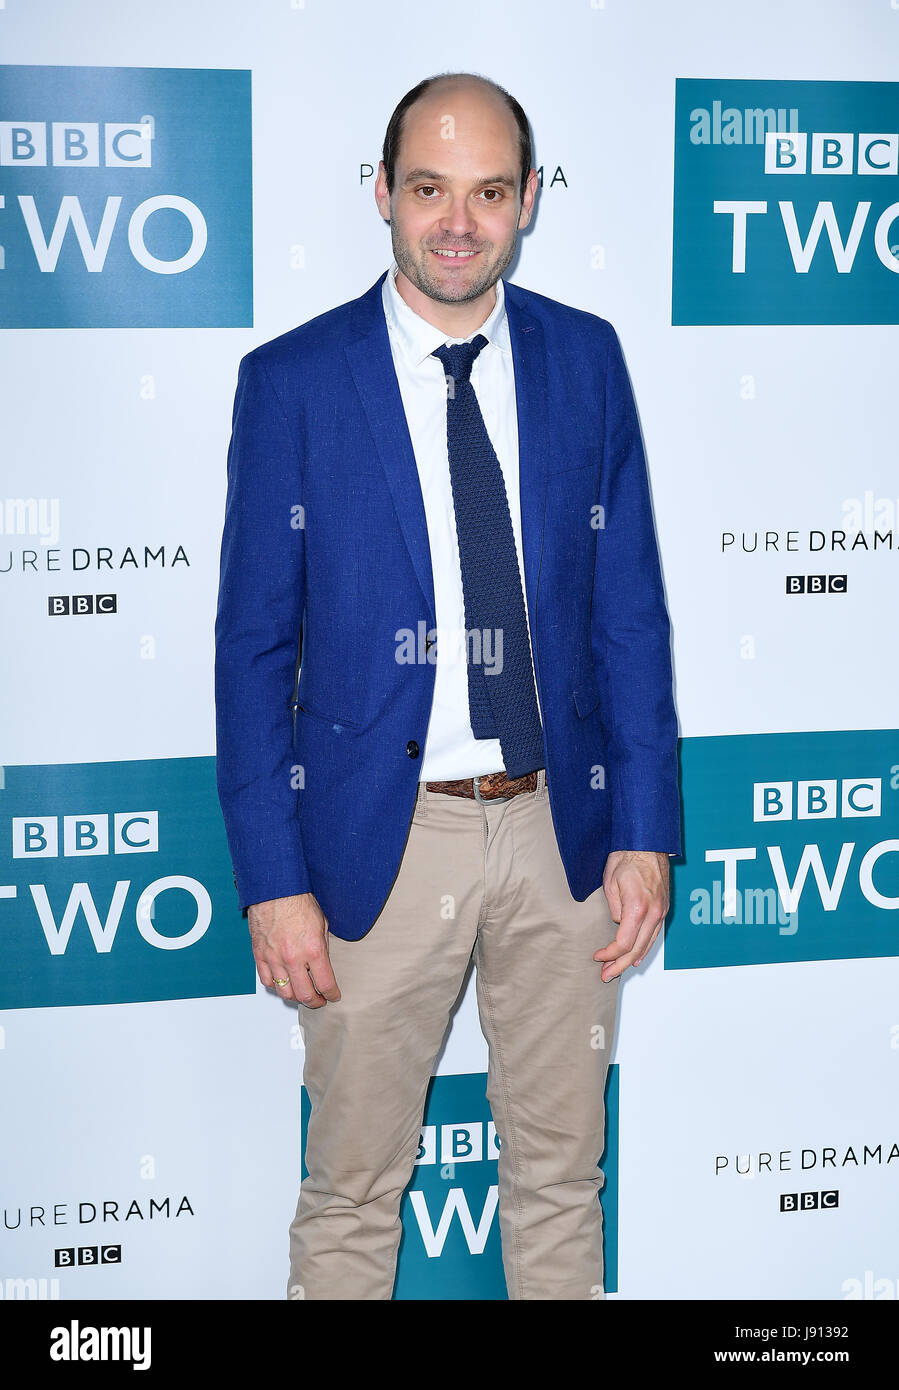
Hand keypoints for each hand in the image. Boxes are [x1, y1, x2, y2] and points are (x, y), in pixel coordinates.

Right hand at [247, 893, 340, 1007]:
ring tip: (301, 994)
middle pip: (304, 995)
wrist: (274, 890)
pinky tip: (283, 983)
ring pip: (284, 992)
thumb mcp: (322, 924)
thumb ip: (322, 947)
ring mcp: (274, 958)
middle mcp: (293, 958)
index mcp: (313, 949)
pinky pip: (267, 980)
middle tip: (319, 1001)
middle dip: (315, 1002)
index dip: (332, 994)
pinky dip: (276, 986)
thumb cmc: (298, 901)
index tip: (334, 995)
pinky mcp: (259, 955)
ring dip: (295, 997)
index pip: (325, 984)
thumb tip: (323, 965)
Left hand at [593, 851, 669, 981]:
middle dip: (619, 965)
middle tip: (605, 975)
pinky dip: (644, 948)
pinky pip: (653, 934)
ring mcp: (661, 911)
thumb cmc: (627, 858)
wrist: (648, 843)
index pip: (624, 943)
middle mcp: (653, 913)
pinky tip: (636, 957)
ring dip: (631, 960)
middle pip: (637, 949)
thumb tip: (618, 924)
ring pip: (647, 945)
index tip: (598, 957)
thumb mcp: (610, 882)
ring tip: (617, 970)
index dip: (610, 954)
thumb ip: (614, 909)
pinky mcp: (663, 908)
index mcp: (638, 907)